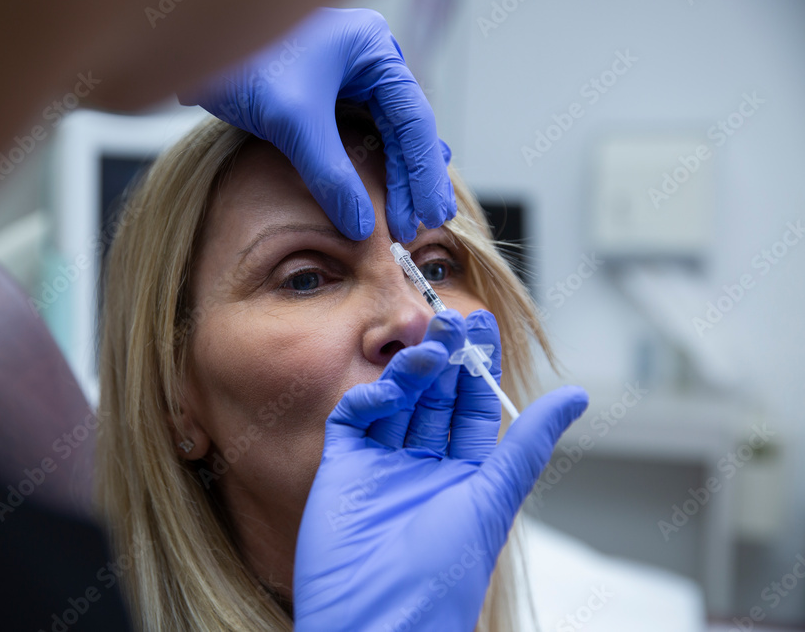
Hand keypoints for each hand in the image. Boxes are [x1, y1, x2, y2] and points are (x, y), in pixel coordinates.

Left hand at [178, 7, 454, 242]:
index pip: (413, 117)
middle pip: (405, 128)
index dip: (423, 171)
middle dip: (413, 179)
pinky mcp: (326, 97)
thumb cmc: (242, 66)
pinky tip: (384, 196)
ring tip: (409, 220)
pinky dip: (370, 169)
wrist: (193, 51)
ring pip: (385, 136)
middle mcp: (367, 60)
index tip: (429, 214)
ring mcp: (349, 77)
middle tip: (422, 225)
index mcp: (372, 48)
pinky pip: (360, 137)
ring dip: (395, 178)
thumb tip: (361, 226)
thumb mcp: (293, 123)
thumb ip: (330, 174)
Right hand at [293, 309, 588, 630]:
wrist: (377, 619)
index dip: (478, 369)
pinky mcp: (342, 469)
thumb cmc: (441, 572)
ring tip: (430, 341)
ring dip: (412, 371)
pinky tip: (390, 388)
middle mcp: (421, 469)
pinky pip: (355, 420)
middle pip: (434, 399)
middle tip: (452, 317)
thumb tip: (577, 396)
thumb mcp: (494, 497)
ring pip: (397, 402)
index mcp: (462, 479)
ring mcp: (380, 467)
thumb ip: (529, 443)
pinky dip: (370, 399)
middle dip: (445, 359)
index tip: (482, 325)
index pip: (471, 410)